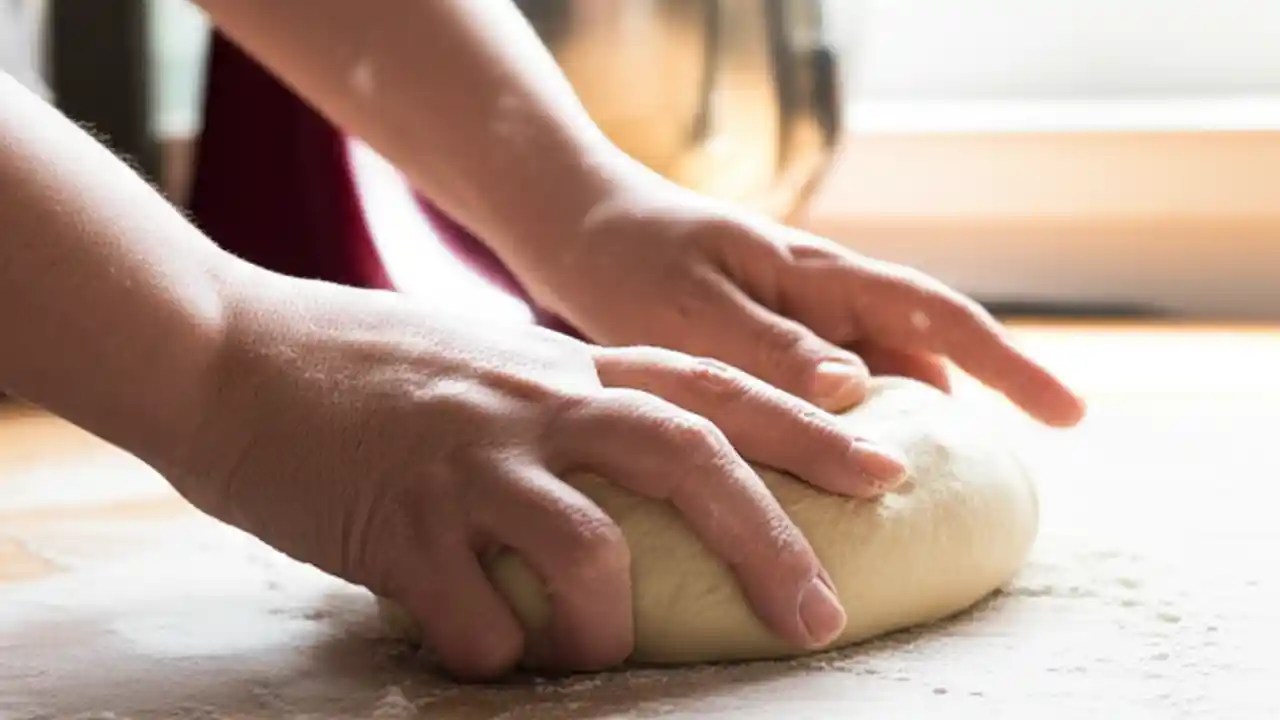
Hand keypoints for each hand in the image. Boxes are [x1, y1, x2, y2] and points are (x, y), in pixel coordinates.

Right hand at [177, 271, 906, 677]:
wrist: (227, 353)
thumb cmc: (359, 368)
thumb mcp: (483, 365)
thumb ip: (560, 410)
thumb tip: (631, 481)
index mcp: (561, 368)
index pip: (708, 388)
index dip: (805, 425)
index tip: (886, 467)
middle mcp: (533, 403)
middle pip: (688, 459)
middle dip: (770, 540)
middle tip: (822, 617)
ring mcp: (467, 462)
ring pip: (591, 552)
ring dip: (608, 628)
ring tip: (598, 655)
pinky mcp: (396, 525)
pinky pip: (475, 618)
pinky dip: (492, 653)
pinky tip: (474, 648)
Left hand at [513, 180, 1084, 425]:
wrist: (572, 225)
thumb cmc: (626, 259)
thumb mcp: (688, 308)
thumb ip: (768, 347)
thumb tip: (856, 390)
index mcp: (815, 274)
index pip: (935, 316)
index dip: (1007, 365)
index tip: (1069, 415)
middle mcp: (819, 297)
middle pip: (921, 352)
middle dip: (974, 404)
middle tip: (997, 481)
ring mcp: (795, 321)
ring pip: (877, 377)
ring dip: (907, 425)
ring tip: (926, 493)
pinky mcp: (765, 345)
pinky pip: (827, 391)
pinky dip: (847, 429)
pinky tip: (841, 471)